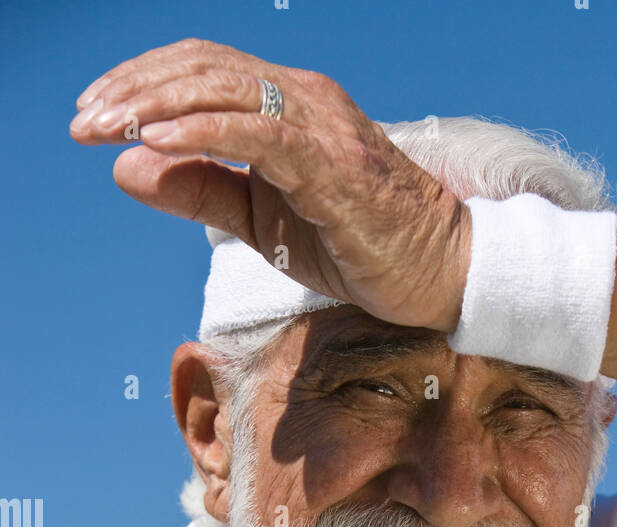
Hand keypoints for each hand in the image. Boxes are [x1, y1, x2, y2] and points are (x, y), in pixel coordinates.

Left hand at [70, 39, 471, 331]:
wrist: (438, 273)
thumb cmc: (358, 245)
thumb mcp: (261, 220)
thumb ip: (200, 190)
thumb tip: (125, 164)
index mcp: (287, 106)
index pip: (200, 70)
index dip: (140, 85)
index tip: (92, 115)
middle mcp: (303, 99)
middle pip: (201, 67)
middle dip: (132, 90)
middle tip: (83, 120)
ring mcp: (320, 126)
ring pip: (223, 90)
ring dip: (154, 105)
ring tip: (106, 126)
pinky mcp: (332, 164)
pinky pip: (257, 134)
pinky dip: (201, 132)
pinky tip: (157, 142)